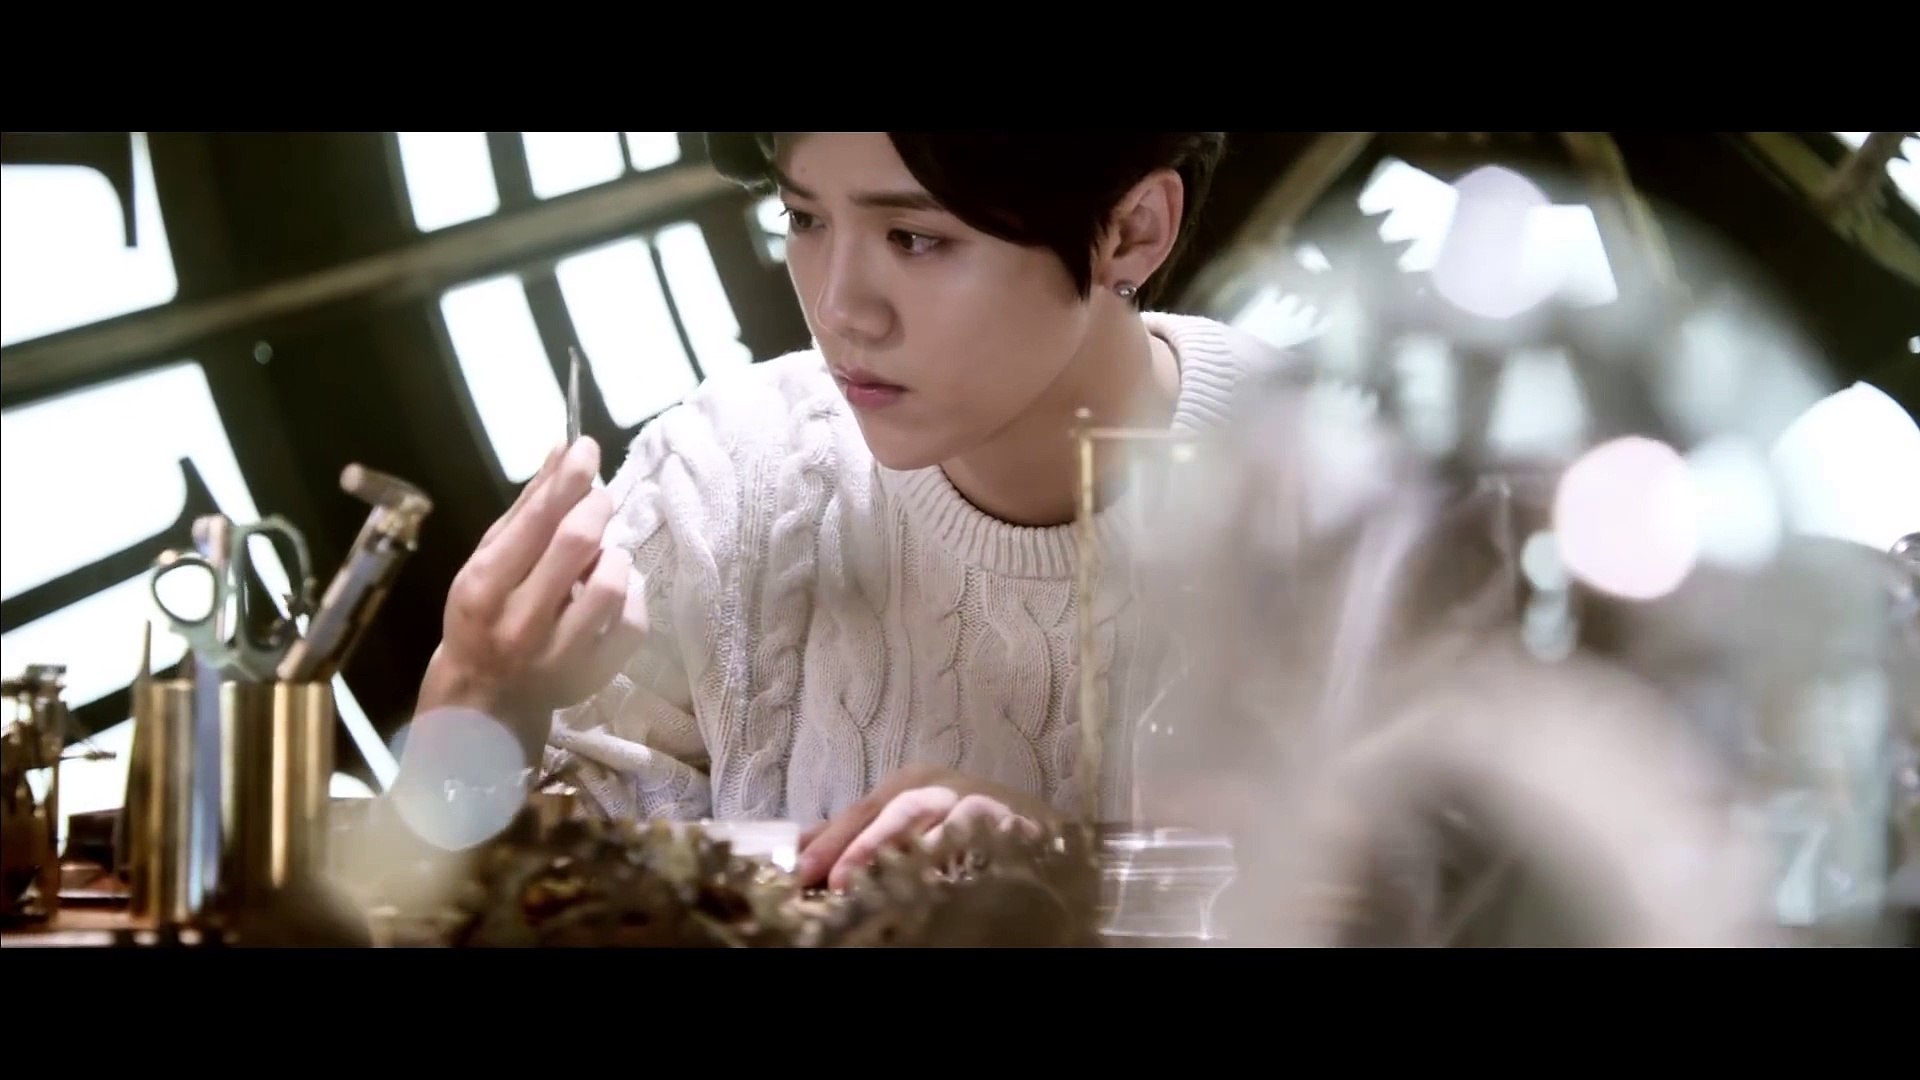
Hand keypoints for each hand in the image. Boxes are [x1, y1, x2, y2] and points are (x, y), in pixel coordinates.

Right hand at [417, 438, 647, 754]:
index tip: (588, 449)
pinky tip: (607, 594)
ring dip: (612, 554)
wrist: (488, 698)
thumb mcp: (488, 559)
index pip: (538, 521)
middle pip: (579, 542)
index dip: (570, 478)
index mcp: (484, 585)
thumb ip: (528, 507)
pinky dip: (629, 593)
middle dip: (596, 507)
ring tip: (595, 559)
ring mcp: (561, 652)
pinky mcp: (596, 671)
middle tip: (597, 500)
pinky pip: (634, 616)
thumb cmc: (485, 615)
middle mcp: (521, 621)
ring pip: (613, 579)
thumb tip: (565, 449)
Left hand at [795, 765, 1058, 890]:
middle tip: (839, 882)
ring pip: (950, 820)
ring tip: (893, 882)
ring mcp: (984, 806)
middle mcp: (945, 789)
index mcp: (910, 785)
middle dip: (869, 844)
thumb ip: (855, 833)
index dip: (831, 841)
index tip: (801, 873)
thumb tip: (799, 848)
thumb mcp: (902, 821)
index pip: (862, 811)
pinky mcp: (1020, 827)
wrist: (1030, 823)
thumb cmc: (955, 822)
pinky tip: (957, 880)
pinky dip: (979, 856)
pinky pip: (998, 840)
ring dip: (921, 850)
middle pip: (902, 809)